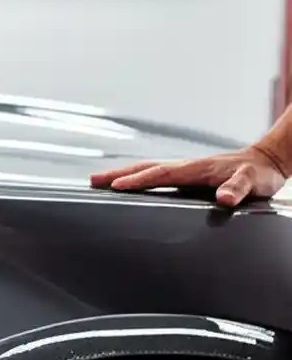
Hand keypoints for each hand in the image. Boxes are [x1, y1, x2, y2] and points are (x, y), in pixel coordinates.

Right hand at [90, 146, 288, 206]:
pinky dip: (136, 177)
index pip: (160, 174)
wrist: (266, 161)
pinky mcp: (186, 175)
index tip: (116, 186)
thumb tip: (224, 198)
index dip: (138, 180)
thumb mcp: (253, 182)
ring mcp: (184, 170)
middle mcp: (185, 167)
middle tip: (92, 181)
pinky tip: (129, 184)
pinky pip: (155, 175)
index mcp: (195, 169)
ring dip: (122, 174)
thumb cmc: (259, 173)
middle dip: (117, 174)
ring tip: (99, 181)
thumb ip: (238, 189)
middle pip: (144, 169)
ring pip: (146, 170)